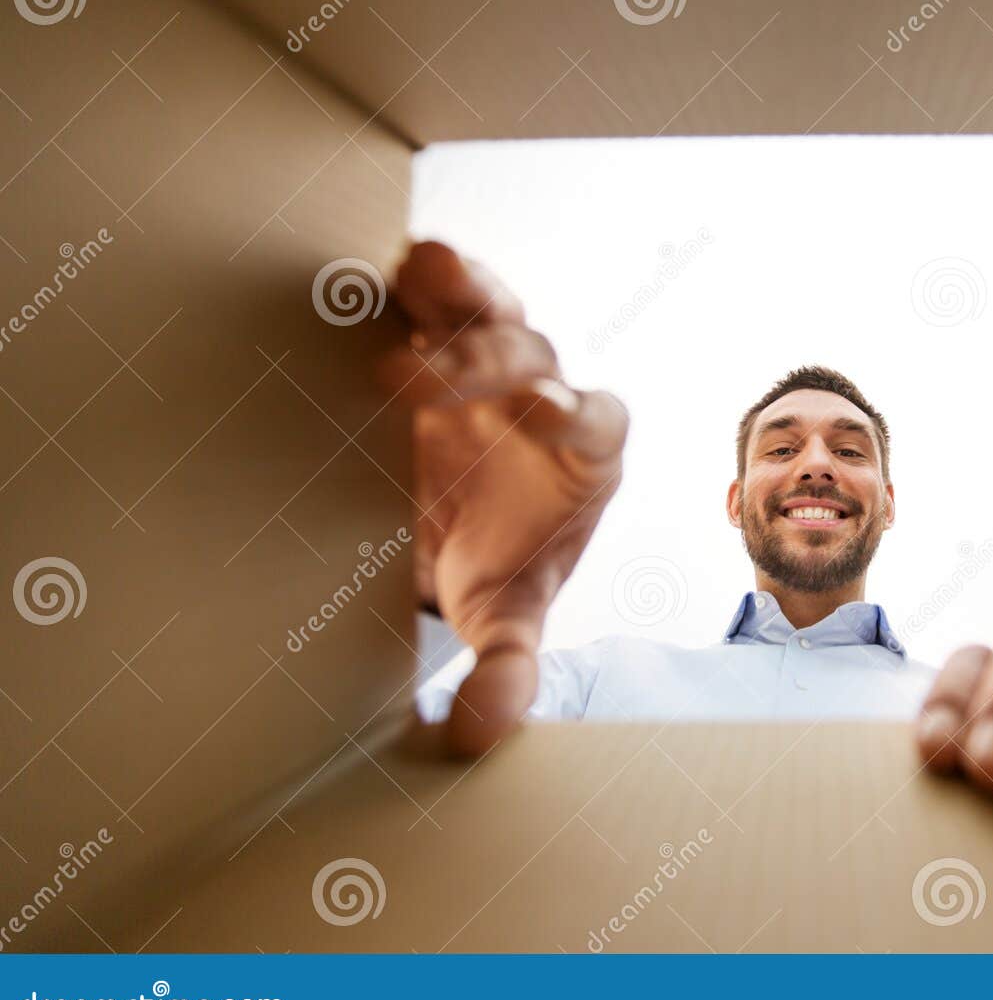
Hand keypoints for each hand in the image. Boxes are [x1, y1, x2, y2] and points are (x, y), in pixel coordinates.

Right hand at [379, 241, 627, 755]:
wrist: (456, 521)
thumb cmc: (499, 562)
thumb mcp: (502, 617)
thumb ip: (506, 668)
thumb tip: (479, 731)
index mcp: (583, 458)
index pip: (598, 421)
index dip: (577, 414)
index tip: (544, 417)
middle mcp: (543, 397)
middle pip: (535, 359)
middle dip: (485, 365)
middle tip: (415, 386)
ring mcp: (494, 360)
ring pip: (492, 308)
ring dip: (461, 291)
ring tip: (421, 274)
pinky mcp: (441, 335)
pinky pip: (438, 295)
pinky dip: (418, 279)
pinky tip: (388, 269)